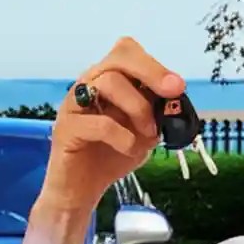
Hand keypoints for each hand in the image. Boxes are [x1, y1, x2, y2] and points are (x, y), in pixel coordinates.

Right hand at [40, 37, 185, 211]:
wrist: (81, 191)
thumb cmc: (110, 156)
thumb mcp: (143, 132)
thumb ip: (155, 112)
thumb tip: (175, 99)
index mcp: (106, 80)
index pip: (126, 52)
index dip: (154, 64)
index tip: (178, 87)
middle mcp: (88, 85)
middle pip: (118, 58)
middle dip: (151, 72)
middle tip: (173, 92)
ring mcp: (73, 105)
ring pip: (108, 83)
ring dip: (138, 107)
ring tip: (149, 133)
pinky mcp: (65, 129)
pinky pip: (99, 123)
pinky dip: (123, 137)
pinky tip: (129, 149)